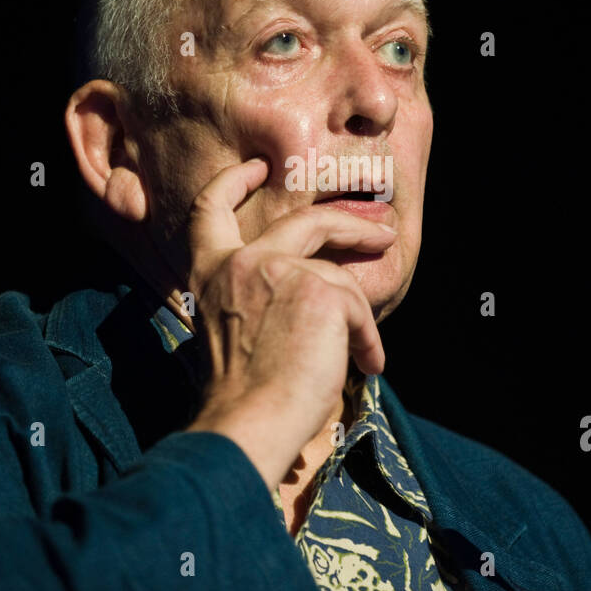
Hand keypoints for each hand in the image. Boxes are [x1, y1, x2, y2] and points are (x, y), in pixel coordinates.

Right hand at [183, 157, 395, 489]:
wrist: (249, 421)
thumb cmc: (240, 396)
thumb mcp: (228, 332)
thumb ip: (252, 300)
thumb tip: (307, 292)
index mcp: (210, 274)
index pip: (210, 210)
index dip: (232, 182)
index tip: (256, 168)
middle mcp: (240, 262)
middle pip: (304, 221)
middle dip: (349, 224)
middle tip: (380, 233)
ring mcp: (278, 270)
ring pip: (339, 274)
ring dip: (359, 315)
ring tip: (366, 354)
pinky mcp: (318, 290)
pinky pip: (357, 307)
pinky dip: (366, 339)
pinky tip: (366, 364)